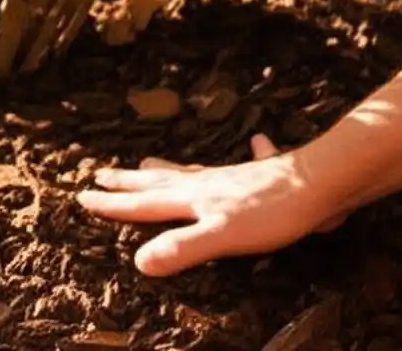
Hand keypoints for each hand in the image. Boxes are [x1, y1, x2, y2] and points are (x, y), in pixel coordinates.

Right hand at [77, 134, 347, 276]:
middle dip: (127, 184)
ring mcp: (234, 179)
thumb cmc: (272, 212)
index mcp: (193, 200)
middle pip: (158, 184)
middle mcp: (207, 185)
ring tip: (148, 162)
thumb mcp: (221, 237)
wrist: (320, 183)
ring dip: (166, 170)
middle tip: (99, 175)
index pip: (144, 206)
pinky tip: (258, 140)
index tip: (82, 197)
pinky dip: (252, 150)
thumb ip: (182, 248)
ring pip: (190, 173)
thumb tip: (139, 261)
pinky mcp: (262, 177)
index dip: (112, 205)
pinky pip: (249, 161)